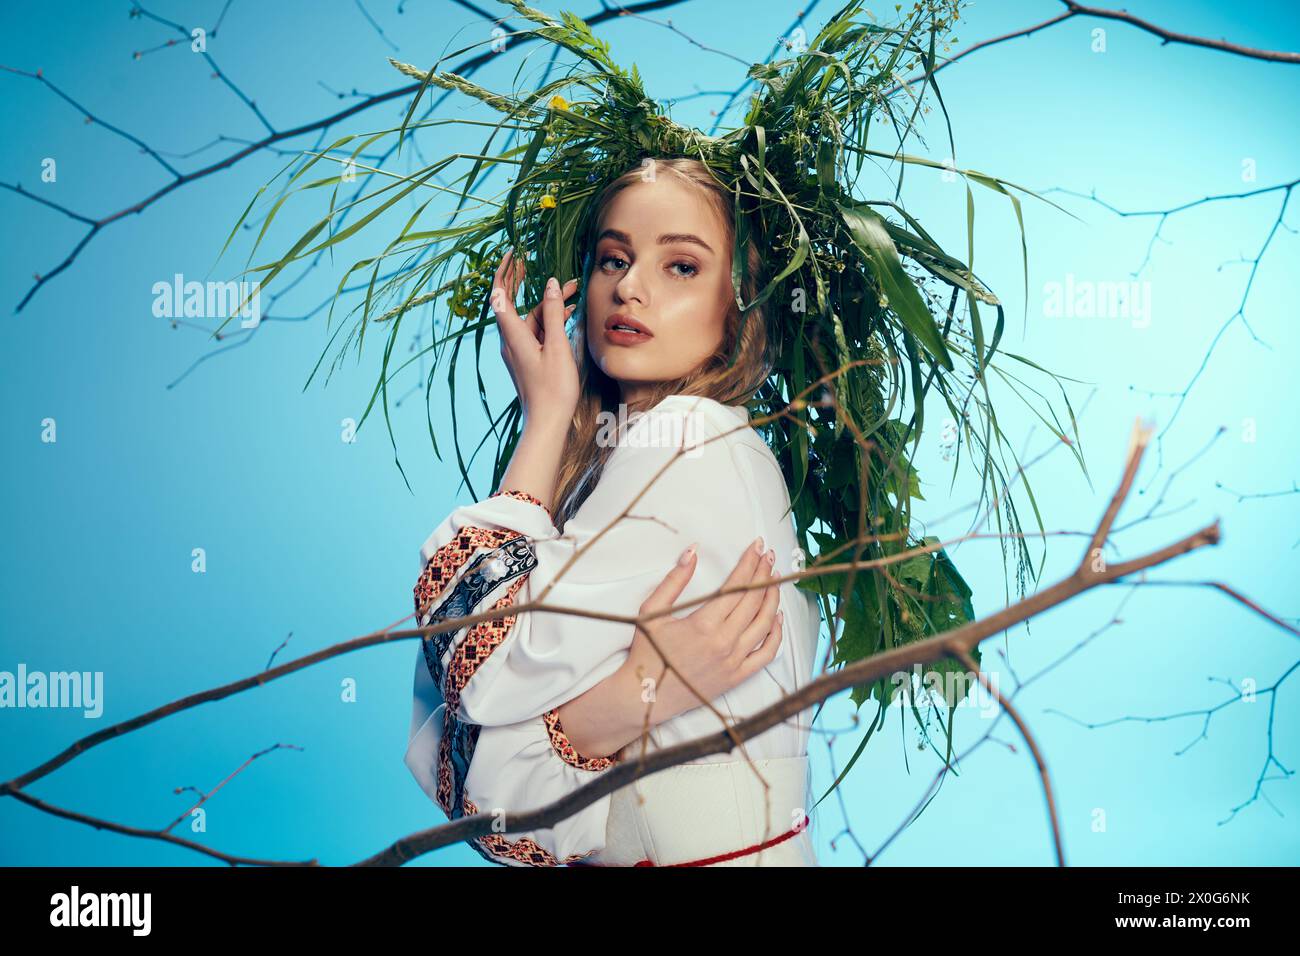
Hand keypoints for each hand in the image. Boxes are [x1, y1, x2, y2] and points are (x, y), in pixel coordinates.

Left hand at [490, 249, 580, 428]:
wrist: (547, 423)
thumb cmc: (553, 388)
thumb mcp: (557, 346)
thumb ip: (554, 314)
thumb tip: (551, 285)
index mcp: (513, 335)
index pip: (500, 294)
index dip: (504, 271)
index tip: (512, 253)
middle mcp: (510, 341)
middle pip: (515, 303)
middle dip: (527, 282)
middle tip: (534, 261)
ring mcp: (518, 351)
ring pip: (531, 318)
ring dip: (549, 304)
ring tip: (572, 290)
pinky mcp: (527, 359)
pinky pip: (536, 333)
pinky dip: (550, 321)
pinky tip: (568, 314)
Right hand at [624, 538, 784, 722]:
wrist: (646, 695)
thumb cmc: (647, 652)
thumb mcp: (652, 610)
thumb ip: (674, 580)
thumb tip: (693, 551)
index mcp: (704, 625)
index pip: (737, 586)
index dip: (749, 563)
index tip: (757, 546)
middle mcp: (724, 643)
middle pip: (754, 600)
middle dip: (763, 573)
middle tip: (768, 556)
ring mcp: (733, 661)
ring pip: (765, 624)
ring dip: (773, 598)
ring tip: (774, 580)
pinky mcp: (737, 677)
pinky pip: (767, 654)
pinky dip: (776, 634)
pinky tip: (777, 617)